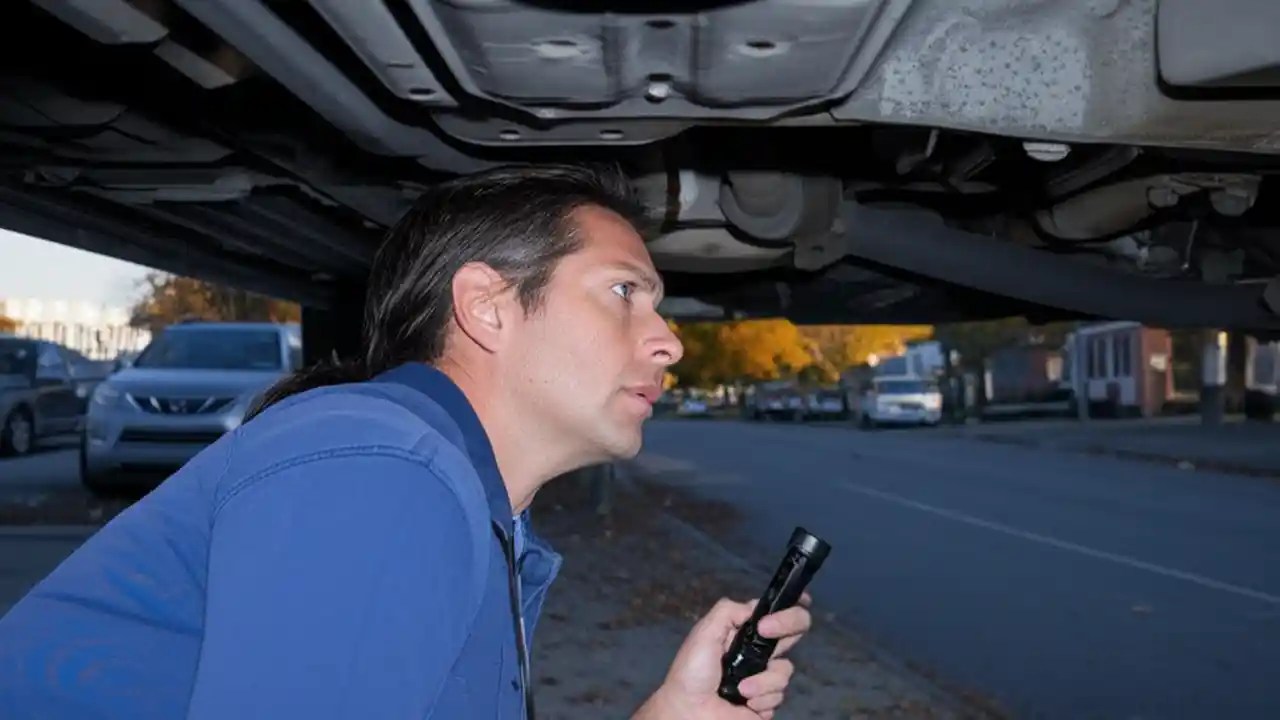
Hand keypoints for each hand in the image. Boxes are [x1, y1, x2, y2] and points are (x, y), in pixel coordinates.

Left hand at [633, 594, 812, 718]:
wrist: (689, 710)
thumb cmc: (692, 671)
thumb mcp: (705, 632)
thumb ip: (729, 611)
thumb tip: (755, 607)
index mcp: (745, 633)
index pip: (775, 612)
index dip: (789, 606)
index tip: (781, 612)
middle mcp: (759, 652)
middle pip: (795, 630)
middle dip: (789, 624)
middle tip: (767, 632)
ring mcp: (765, 677)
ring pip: (785, 669)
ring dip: (763, 680)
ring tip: (742, 689)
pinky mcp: (767, 702)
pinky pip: (779, 696)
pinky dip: (762, 699)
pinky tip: (745, 703)